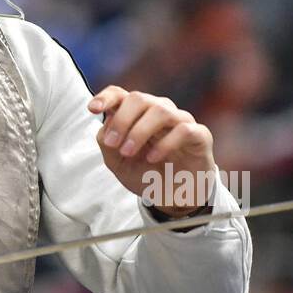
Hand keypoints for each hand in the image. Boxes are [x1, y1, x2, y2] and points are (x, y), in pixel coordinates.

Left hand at [87, 86, 216, 216]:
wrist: (174, 198)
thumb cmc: (147, 174)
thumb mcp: (118, 163)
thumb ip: (107, 143)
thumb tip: (105, 126)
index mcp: (136, 114)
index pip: (120, 94)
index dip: (106, 97)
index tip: (92, 109)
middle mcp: (158, 111)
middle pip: (138, 98)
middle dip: (122, 120)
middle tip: (113, 143)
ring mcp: (180, 120)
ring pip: (160, 110)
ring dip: (139, 131)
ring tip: (128, 152)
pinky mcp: (199, 135)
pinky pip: (183, 129)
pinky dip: (165, 143)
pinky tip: (153, 158)